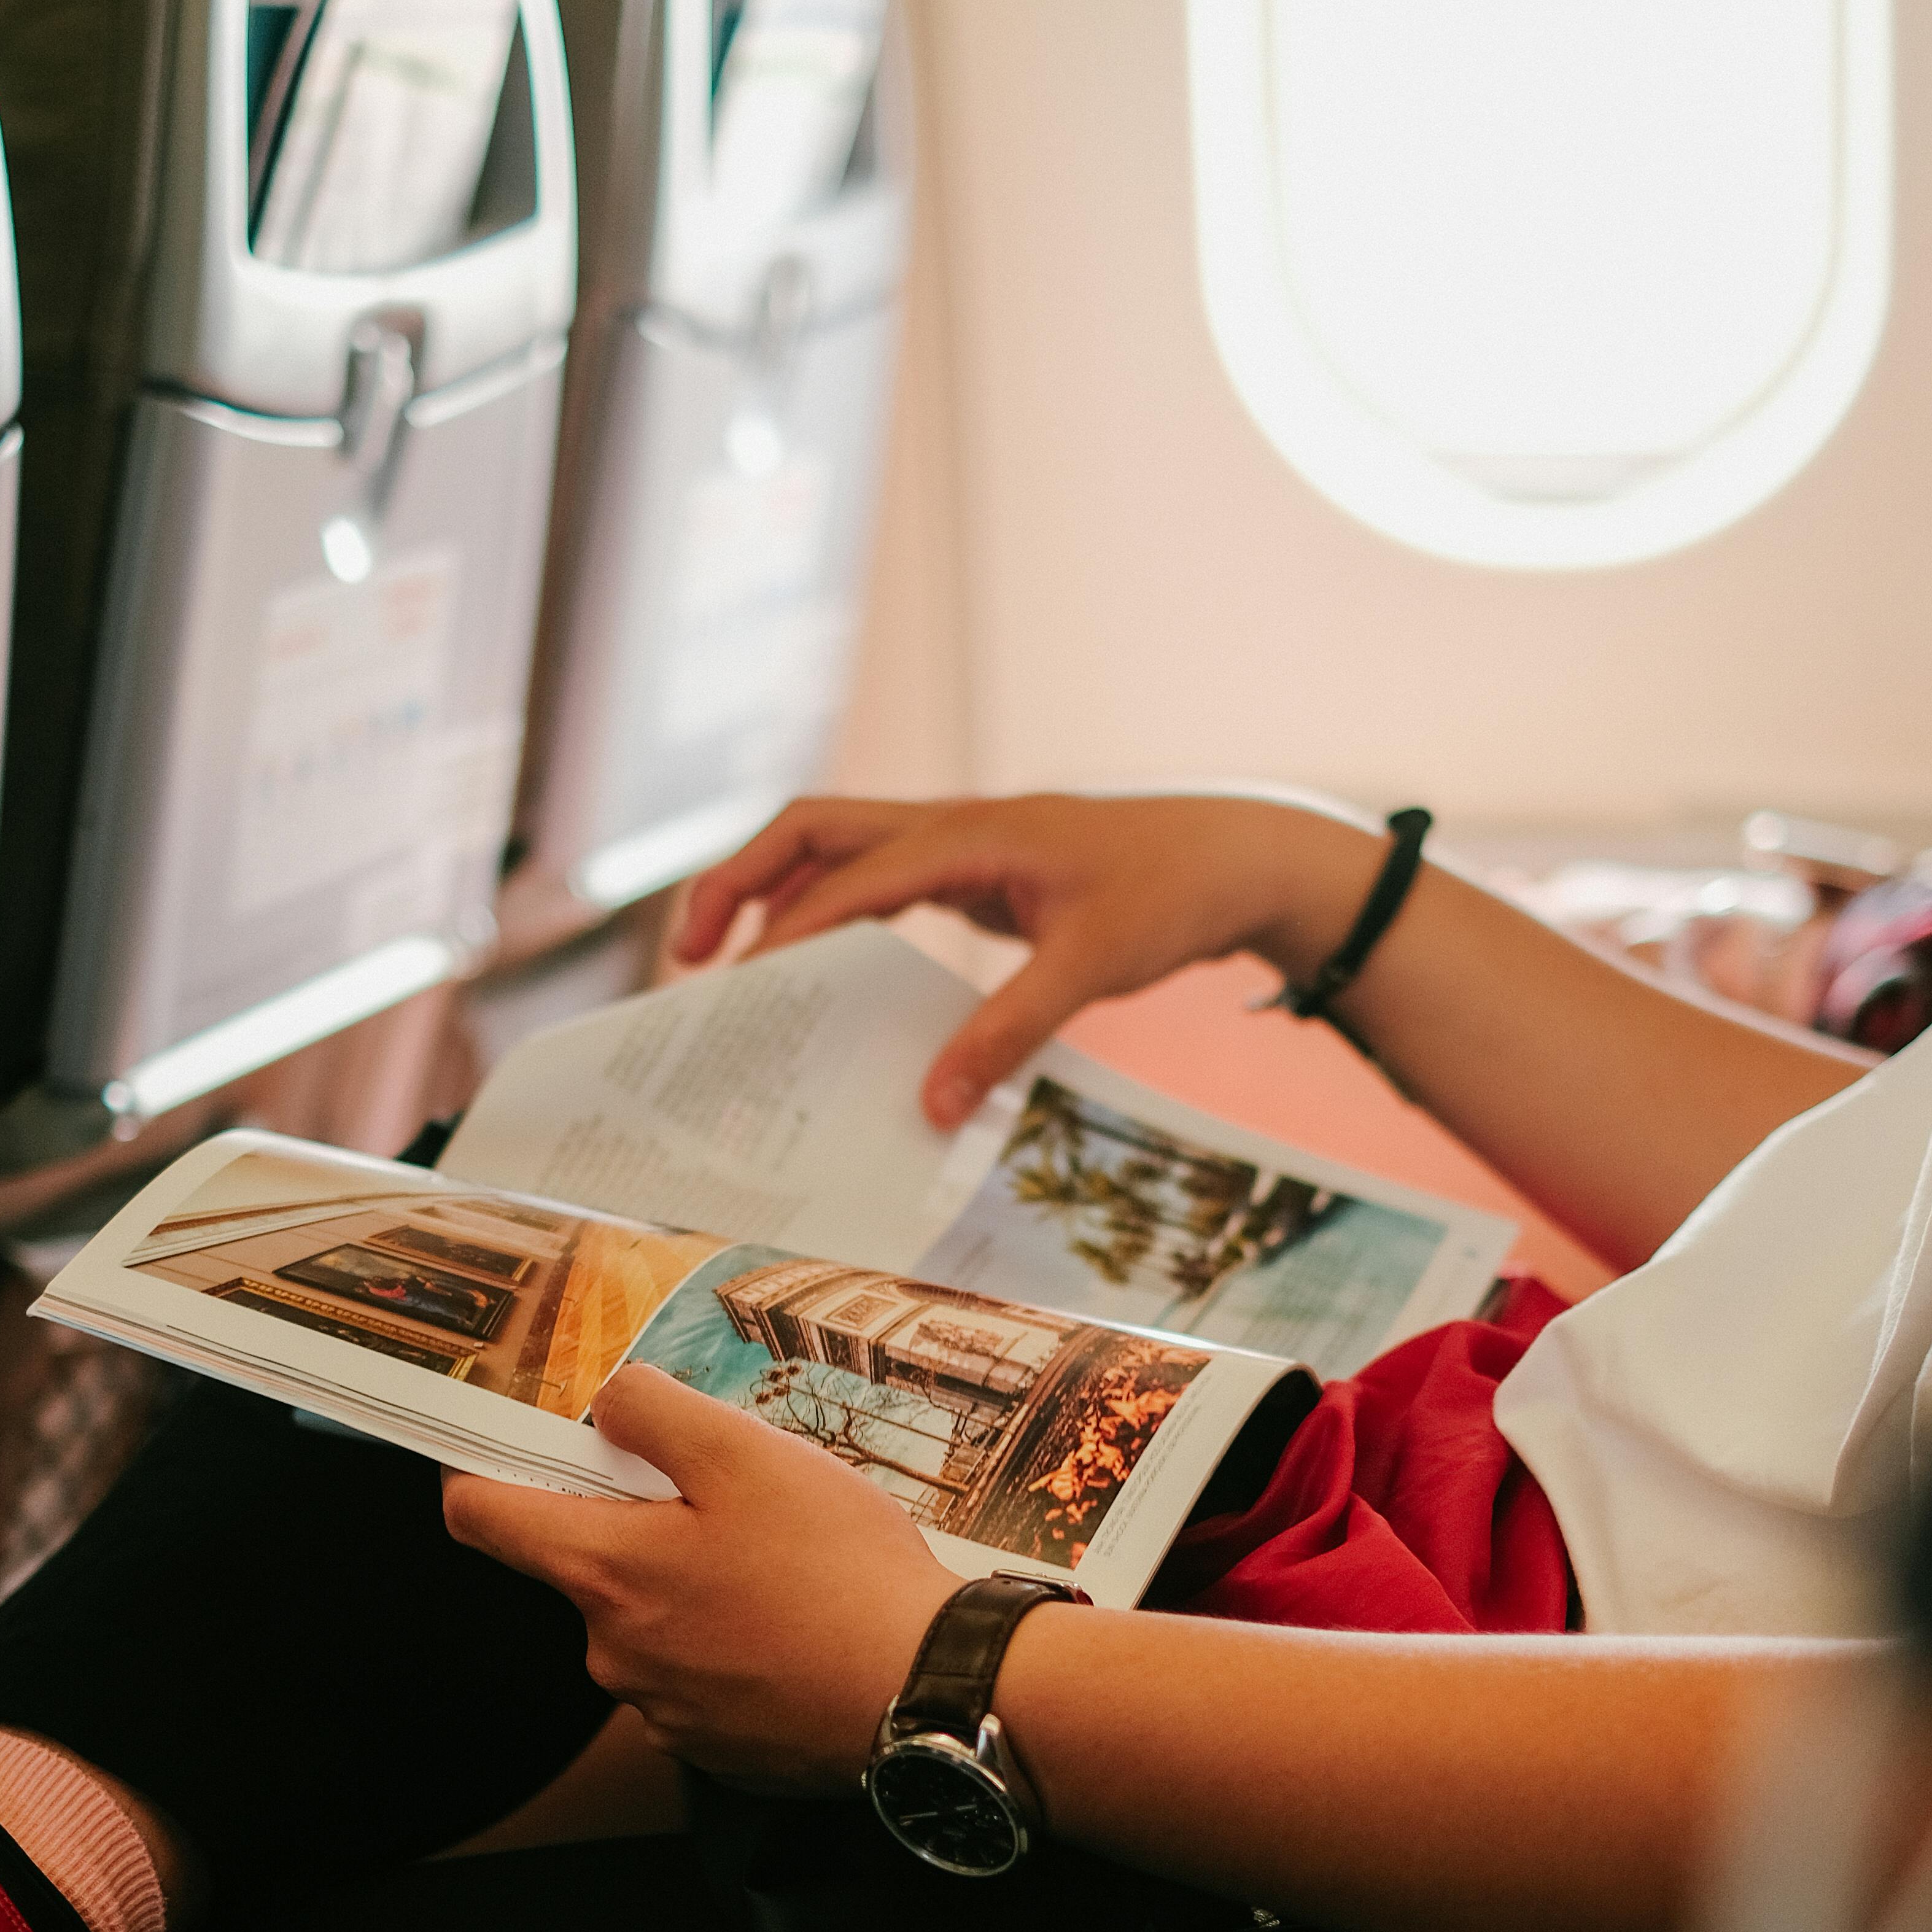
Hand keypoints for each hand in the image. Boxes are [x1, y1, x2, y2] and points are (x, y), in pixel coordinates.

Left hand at [442, 1367, 953, 1788]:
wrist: (925, 1693)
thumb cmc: (839, 1573)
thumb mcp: (748, 1454)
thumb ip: (655, 1412)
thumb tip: (606, 1402)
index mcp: (606, 1573)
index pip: (482, 1517)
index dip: (480, 1470)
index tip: (512, 1446)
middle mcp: (614, 1653)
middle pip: (585, 1566)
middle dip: (639, 1527)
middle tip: (728, 1504)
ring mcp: (663, 1710)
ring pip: (650, 1622)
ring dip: (693, 1588)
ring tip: (781, 1568)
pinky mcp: (715, 1748)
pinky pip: (699, 1676)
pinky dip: (733, 1645)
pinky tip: (797, 1626)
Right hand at [671, 788, 1382, 1124]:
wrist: (1240, 855)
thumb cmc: (1174, 897)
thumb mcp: (1093, 968)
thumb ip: (1008, 1033)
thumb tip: (930, 1107)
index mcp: (973, 834)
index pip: (850, 875)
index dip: (786, 930)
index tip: (735, 991)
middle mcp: (954, 823)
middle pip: (813, 827)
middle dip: (740, 880)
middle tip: (691, 956)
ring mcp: (961, 841)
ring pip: (838, 844)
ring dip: (776, 890)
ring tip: (729, 965)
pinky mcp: (975, 869)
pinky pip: (878, 877)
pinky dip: (832, 911)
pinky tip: (820, 973)